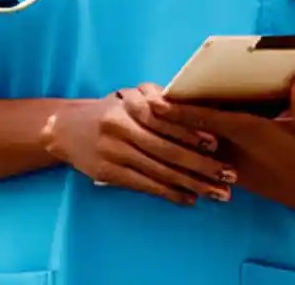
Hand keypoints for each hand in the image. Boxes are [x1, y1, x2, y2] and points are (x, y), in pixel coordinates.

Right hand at [39, 88, 235, 205]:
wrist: (65, 129)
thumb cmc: (109, 110)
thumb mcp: (128, 96)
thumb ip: (156, 99)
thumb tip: (193, 110)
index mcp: (126, 106)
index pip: (164, 120)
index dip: (190, 132)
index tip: (216, 143)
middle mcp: (118, 129)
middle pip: (166, 149)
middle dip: (200, 164)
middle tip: (229, 174)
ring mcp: (112, 153)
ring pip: (158, 171)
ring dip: (192, 184)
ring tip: (218, 192)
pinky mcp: (108, 174)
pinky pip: (144, 185)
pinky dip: (169, 193)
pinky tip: (189, 199)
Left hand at [149, 72, 294, 210]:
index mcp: (249, 132)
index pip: (206, 120)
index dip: (180, 111)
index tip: (156, 104)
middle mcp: (233, 150)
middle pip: (192, 134)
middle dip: (168, 121)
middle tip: (140, 106)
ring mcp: (230, 163)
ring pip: (195, 147)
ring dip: (173, 135)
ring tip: (148, 120)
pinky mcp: (230, 172)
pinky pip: (203, 157)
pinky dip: (187, 147)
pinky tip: (170, 139)